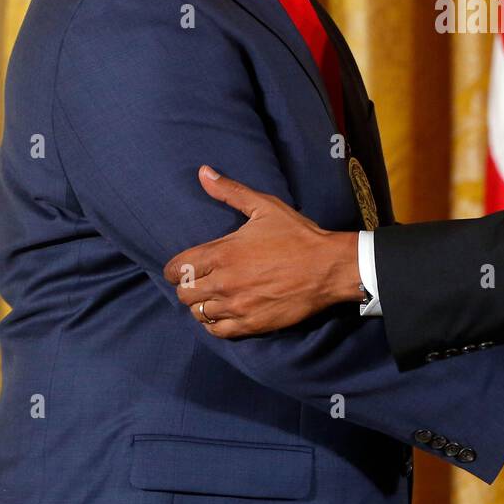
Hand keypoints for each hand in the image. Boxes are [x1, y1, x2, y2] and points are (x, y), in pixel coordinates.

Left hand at [163, 166, 363, 336]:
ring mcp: (237, 306)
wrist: (329, 267)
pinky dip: (215, 324)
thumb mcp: (265, 206)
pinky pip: (217, 331)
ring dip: (201, 305)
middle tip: (200, 280)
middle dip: (187, 286)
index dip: (174, 268)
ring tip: (213, 297)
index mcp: (222, 253)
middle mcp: (224, 282)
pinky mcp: (251, 324)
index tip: (182, 267)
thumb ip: (230, 191)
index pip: (177, 268)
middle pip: (183, 293)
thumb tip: (203, 172)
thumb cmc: (297, 235)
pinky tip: (223, 313)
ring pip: (198, 314)